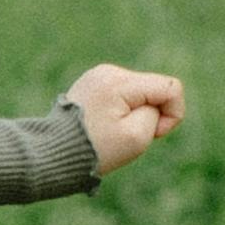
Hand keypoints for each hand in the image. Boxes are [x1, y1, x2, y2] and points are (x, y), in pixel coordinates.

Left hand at [64, 63, 186, 174]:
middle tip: (128, 136)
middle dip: (151, 114)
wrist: (52, 152)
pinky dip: (122, 112)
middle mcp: (109, 71)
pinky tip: (106, 126)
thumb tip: (152, 102)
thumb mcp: (137, 136)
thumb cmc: (96, 148)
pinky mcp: (92, 84)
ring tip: (114, 132)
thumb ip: (157, 113)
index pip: (171, 87)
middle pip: (154, 89)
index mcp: (120, 81)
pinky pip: (123, 95)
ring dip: (136, 114)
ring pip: (140, 93)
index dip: (172, 114)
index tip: (155, 133)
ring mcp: (99, 76)